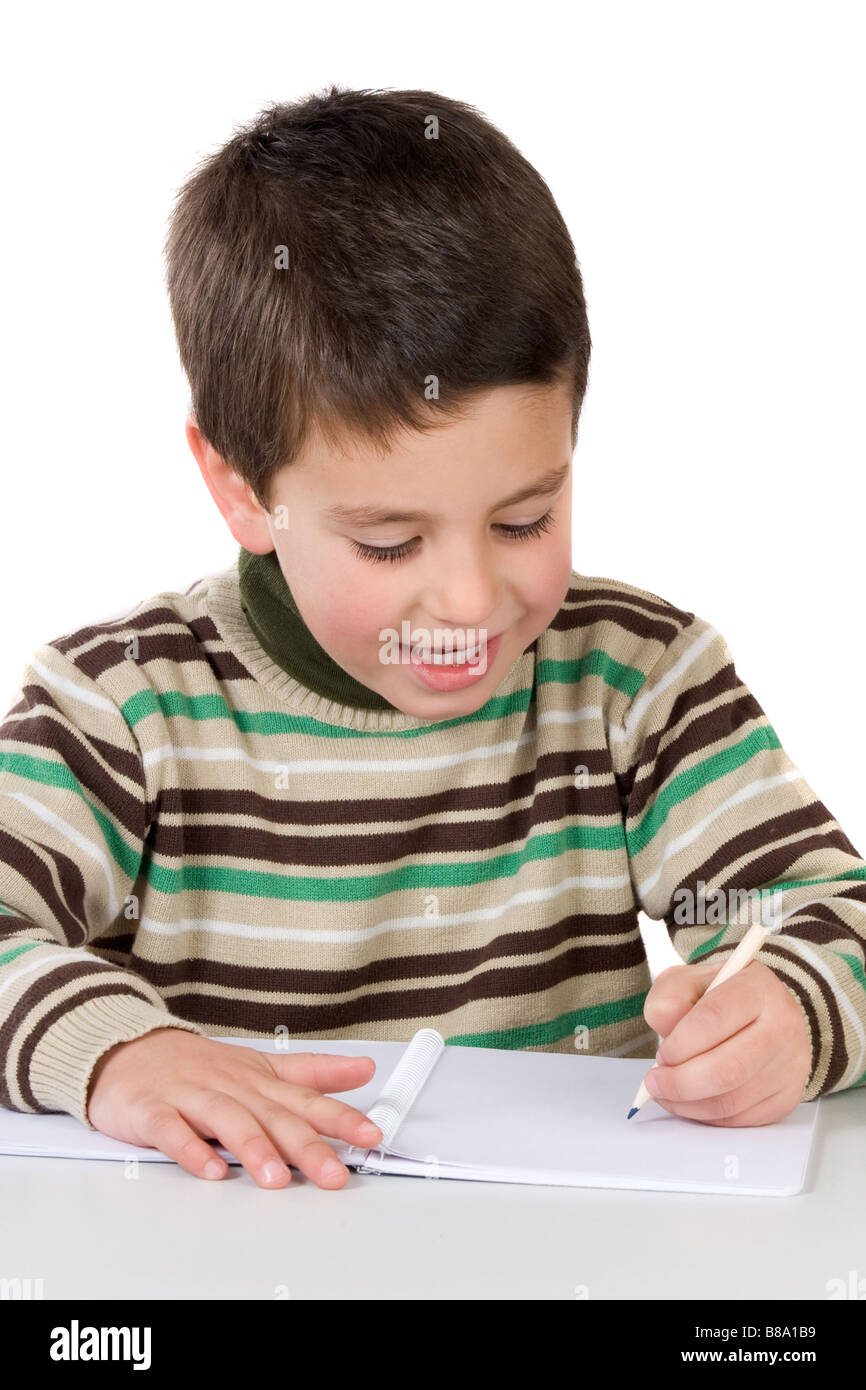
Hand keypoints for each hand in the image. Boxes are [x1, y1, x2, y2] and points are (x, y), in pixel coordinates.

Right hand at [86, 1028, 382, 1187]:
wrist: (127, 1049)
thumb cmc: (198, 1066)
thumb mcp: (262, 1066)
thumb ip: (314, 1073)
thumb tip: (365, 1069)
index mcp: (259, 1081)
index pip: (306, 1100)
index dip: (340, 1117)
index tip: (371, 1135)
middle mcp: (231, 1088)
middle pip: (273, 1116)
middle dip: (305, 1146)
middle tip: (332, 1173)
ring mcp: (192, 1098)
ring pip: (227, 1121)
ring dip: (254, 1148)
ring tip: (276, 1178)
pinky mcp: (153, 1112)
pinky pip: (172, 1132)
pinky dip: (192, 1150)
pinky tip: (211, 1170)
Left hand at [642, 958, 811, 1124]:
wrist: (764, 1012)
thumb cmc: (722, 997)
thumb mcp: (690, 980)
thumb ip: (670, 996)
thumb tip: (664, 1024)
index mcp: (757, 988)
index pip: (713, 1018)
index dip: (680, 1044)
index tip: (660, 1054)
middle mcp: (782, 1025)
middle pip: (727, 1069)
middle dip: (680, 1083)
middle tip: (655, 1083)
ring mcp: (790, 1064)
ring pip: (733, 1100)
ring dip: (689, 1104)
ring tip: (667, 1093)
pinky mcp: (787, 1095)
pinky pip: (742, 1118)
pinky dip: (708, 1116)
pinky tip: (692, 1102)